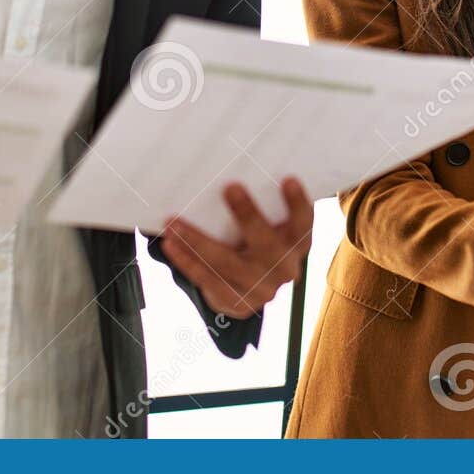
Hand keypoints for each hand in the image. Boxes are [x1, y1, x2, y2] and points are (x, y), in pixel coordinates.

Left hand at [159, 179, 314, 319]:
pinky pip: (207, 279)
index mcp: (296, 244)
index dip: (298, 204)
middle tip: (230, 187)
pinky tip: (171, 244)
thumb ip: (260, 208)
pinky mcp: (236, 303)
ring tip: (174, 222)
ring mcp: (261, 290)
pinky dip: (186, 260)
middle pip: (267, 243)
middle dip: (248, 214)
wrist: (250, 290)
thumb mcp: (268, 228)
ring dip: (196, 240)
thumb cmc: (256, 243)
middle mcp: (284, 268)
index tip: (288, 179)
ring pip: (226, 263)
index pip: (302, 223)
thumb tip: (225, 171)